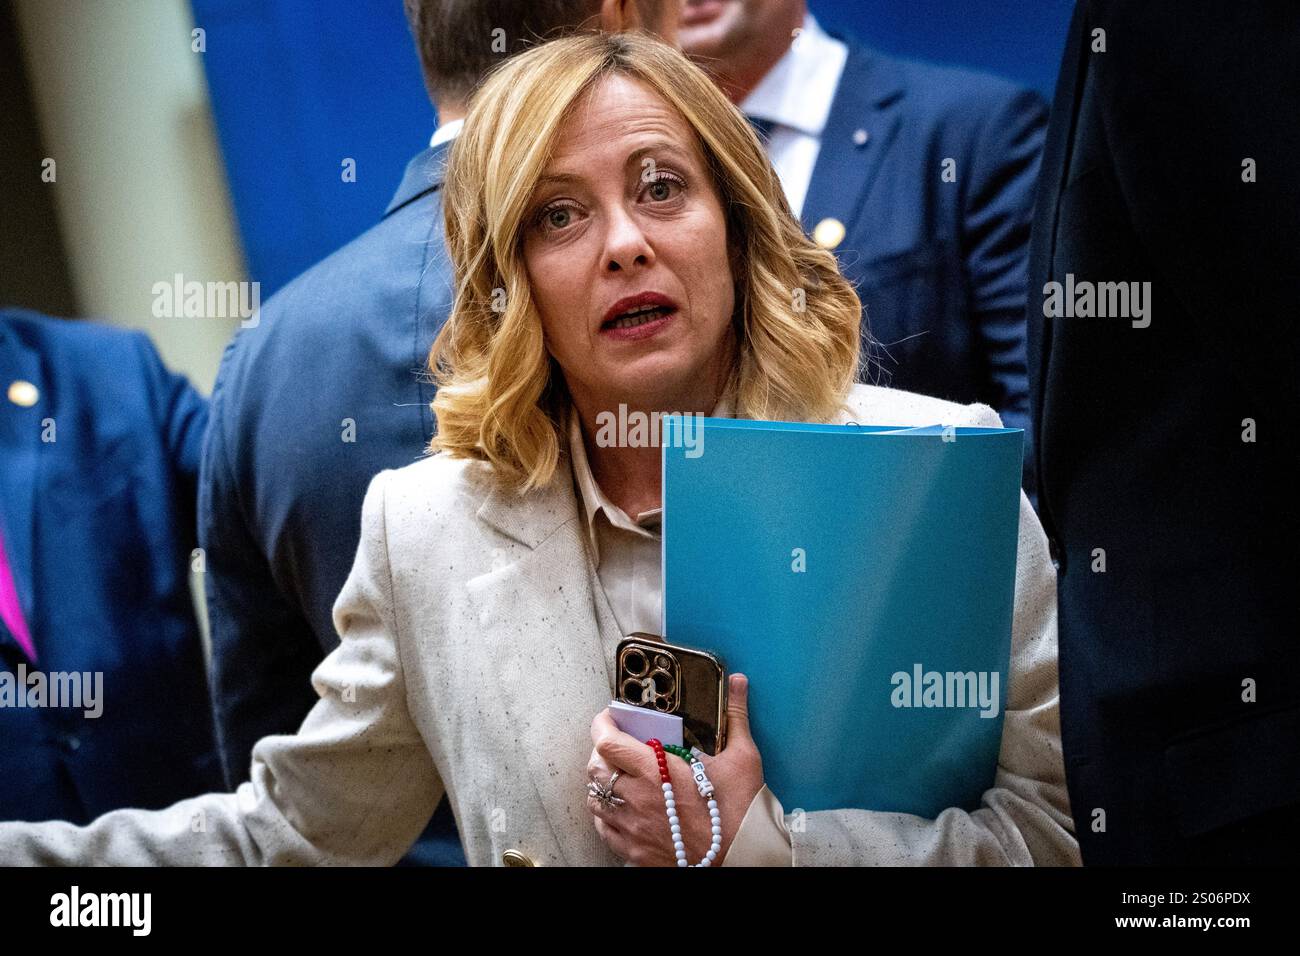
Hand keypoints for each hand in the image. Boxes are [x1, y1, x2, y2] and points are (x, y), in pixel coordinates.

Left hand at [587, 673, 763, 865]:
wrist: (745, 857)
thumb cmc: (742, 812)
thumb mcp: (743, 758)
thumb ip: (734, 716)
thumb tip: (738, 683)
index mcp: (656, 772)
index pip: (607, 741)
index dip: (602, 724)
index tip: (610, 718)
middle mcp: (637, 800)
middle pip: (595, 770)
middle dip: (601, 752)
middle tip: (617, 746)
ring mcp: (633, 828)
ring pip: (595, 799)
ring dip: (602, 783)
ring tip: (619, 776)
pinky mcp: (635, 852)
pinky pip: (604, 829)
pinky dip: (606, 814)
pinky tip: (623, 808)